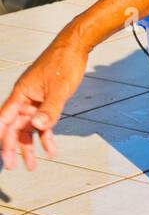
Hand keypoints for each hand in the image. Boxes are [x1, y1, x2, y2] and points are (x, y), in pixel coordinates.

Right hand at [0, 30, 89, 170]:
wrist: (75, 49)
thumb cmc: (63, 63)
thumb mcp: (59, 89)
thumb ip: (49, 109)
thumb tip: (37, 126)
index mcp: (21, 94)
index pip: (5, 119)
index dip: (2, 136)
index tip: (3, 153)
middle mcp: (24, 100)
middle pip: (13, 127)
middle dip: (12, 147)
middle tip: (12, 166)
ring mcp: (35, 102)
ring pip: (27, 129)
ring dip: (28, 146)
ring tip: (31, 166)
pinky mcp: (46, 103)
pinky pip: (43, 124)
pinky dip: (45, 137)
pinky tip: (50, 149)